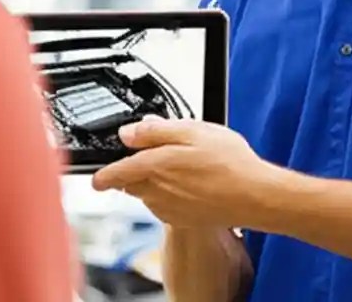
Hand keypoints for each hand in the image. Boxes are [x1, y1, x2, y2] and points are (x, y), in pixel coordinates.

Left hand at [92, 116, 272, 228]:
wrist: (255, 197)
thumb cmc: (230, 163)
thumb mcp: (193, 131)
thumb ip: (156, 131)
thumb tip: (129, 133)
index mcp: (155, 167)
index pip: (116, 174)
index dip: (103, 176)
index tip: (96, 179)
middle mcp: (156, 192)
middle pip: (131, 183)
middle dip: (135, 171)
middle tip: (160, 156)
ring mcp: (168, 209)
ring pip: (147, 195)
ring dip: (153, 183)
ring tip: (183, 169)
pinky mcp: (181, 220)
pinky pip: (163, 207)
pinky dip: (169, 196)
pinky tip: (192, 185)